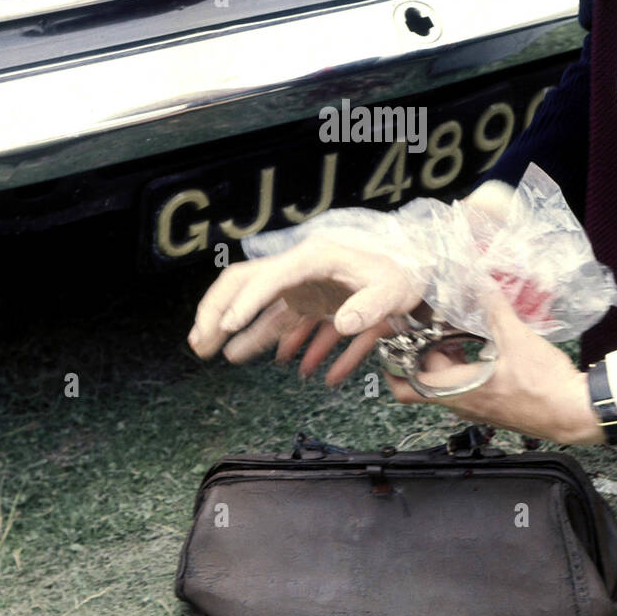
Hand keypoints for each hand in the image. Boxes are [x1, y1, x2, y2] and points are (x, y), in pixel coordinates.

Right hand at [187, 236, 426, 383]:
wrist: (418, 268)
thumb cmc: (406, 273)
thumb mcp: (393, 289)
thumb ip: (370, 306)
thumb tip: (344, 322)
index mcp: (315, 257)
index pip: (270, 277)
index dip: (247, 302)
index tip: (229, 326)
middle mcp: (301, 268)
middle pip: (247, 283)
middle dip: (219, 310)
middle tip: (199, 341)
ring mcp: (303, 286)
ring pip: (258, 304)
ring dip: (233, 328)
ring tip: (210, 353)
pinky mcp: (310, 302)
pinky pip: (282, 322)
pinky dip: (268, 340)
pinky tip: (260, 358)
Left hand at [382, 289, 605, 445]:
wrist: (574, 411)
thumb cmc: (544, 385)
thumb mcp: (515, 337)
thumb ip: (492, 306)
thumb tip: (478, 280)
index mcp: (457, 390)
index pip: (406, 385)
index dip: (392, 362)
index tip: (391, 338)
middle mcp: (461, 402)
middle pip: (424, 378)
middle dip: (419, 351)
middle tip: (419, 324)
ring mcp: (476, 405)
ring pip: (444, 381)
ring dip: (442, 356)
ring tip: (447, 327)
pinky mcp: (492, 404)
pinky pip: (464, 384)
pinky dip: (461, 363)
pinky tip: (476, 341)